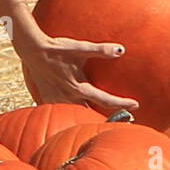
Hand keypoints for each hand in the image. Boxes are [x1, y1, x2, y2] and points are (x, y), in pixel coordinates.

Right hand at [13, 28, 139, 115]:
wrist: (33, 52)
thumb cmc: (58, 49)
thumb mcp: (81, 47)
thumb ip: (101, 50)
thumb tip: (121, 50)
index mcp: (79, 87)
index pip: (105, 100)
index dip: (122, 104)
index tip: (136, 105)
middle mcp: (70, 98)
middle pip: (92, 115)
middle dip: (108, 119)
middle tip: (125, 120)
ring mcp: (59, 102)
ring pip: (78, 117)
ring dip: (91, 120)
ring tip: (105, 122)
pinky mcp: (50, 102)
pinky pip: (64, 114)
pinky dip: (73, 117)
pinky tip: (79, 117)